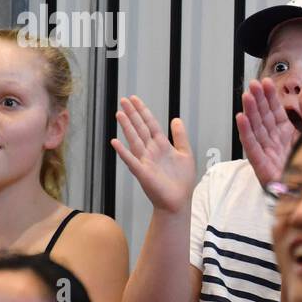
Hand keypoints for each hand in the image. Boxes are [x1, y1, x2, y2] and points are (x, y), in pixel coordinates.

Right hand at [112, 96, 197, 212]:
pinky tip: (115, 142)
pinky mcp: (143, 173)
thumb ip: (180, 137)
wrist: (178, 201)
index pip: (151, 124)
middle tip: (123, 100)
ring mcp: (145, 161)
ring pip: (135, 140)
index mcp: (161, 146)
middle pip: (140, 129)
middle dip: (133, 114)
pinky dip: (123, 152)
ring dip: (127, 127)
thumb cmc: (181, 181)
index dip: (143, 111)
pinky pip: (131, 161)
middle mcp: (151, 151)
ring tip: (120, 114)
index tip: (135, 99)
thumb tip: (176, 119)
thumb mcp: (186, 154)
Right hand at [237, 78, 301, 187]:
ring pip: (256, 130)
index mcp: (286, 134)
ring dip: (250, 112)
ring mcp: (268, 154)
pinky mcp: (263, 166)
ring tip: (247, 96)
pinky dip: (246, 134)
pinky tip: (241, 119)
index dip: (269, 97)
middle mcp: (275, 142)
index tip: (265, 82)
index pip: (274, 111)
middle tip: (252, 85)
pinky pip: (252, 148)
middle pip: (263, 118)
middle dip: (257, 101)